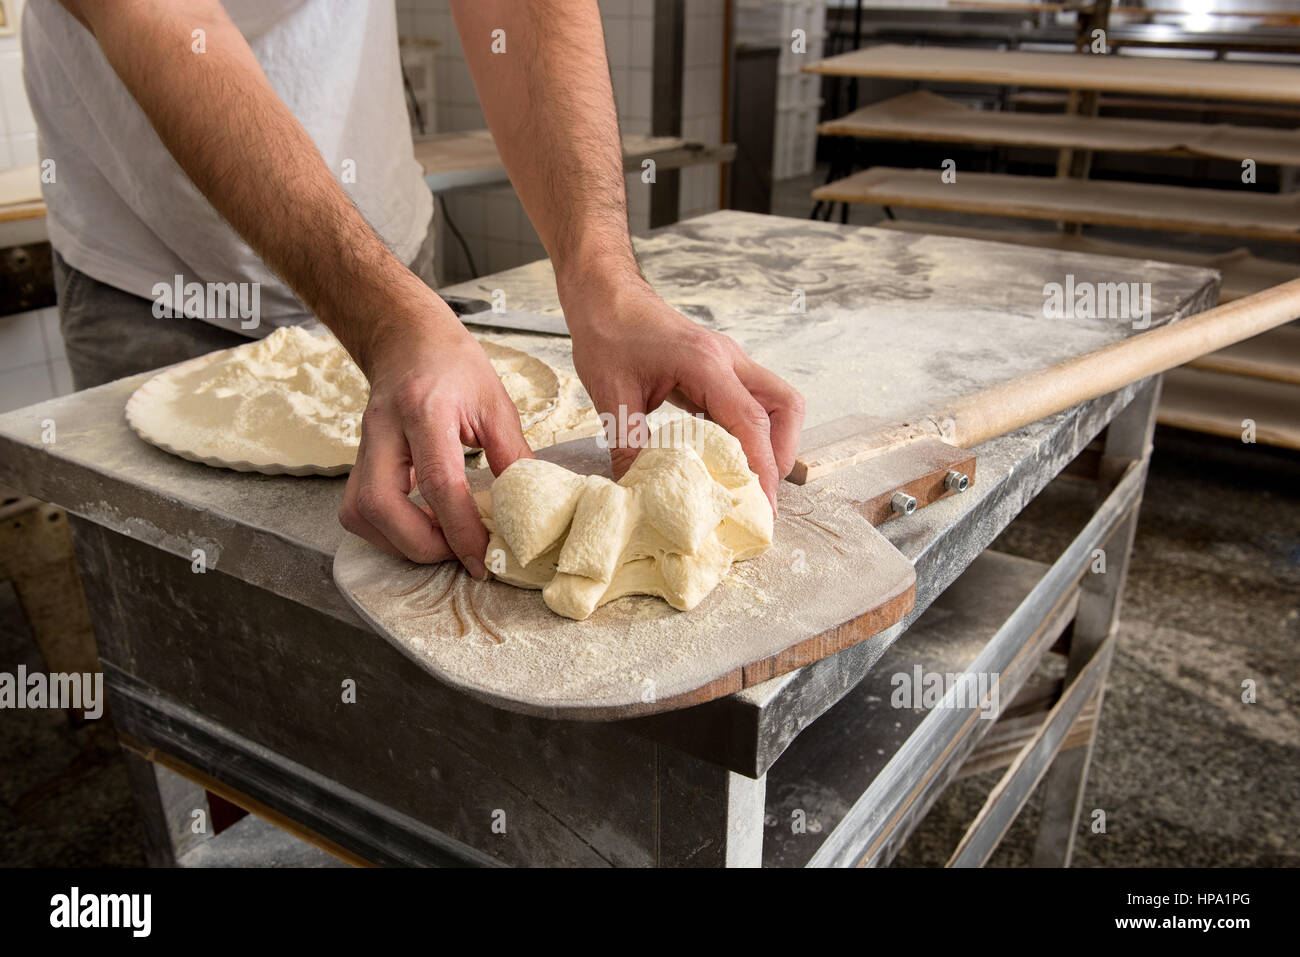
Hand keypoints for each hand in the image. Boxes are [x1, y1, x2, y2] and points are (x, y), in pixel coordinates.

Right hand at [338, 303, 531, 573]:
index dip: (461, 530)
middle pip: (379, 505)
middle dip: (420, 544)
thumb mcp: (495, 402)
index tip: (484, 559)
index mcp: (426, 409)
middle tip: (459, 552)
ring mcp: (363, 444)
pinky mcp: (356, 459)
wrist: (406, 337)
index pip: (440, 482)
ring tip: (441, 540)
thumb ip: (513, 455)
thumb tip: (532, 506)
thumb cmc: (452, 365)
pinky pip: (358, 510)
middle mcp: (385, 428)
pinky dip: (386, 531)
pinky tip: (418, 525)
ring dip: (399, 542)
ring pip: (359, 512)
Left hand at [566, 278, 804, 508]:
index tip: (763, 504)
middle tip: (759, 492)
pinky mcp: (721, 370)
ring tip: (747, 479)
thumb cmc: (608, 331)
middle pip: (785, 407)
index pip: (750, 420)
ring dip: (771, 443)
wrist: (605, 294)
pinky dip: (750, 433)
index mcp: (705, 363)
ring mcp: (729, 363)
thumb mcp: (610, 393)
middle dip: (781, 453)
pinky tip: (726, 458)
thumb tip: (635, 493)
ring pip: (776, 404)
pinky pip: (752, 403)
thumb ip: (627, 445)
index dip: (761, 466)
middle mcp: (728, 361)